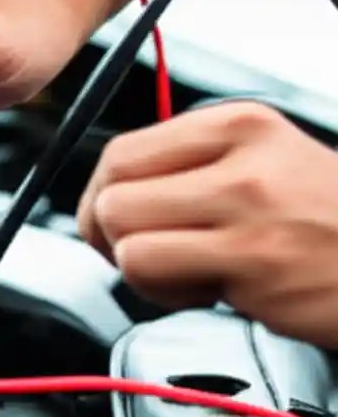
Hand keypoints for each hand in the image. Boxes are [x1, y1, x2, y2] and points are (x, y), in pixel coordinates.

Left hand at [77, 102, 337, 347]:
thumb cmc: (326, 224)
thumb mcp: (263, 165)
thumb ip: (192, 170)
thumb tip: (111, 194)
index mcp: (238, 125)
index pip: (122, 152)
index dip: (102, 197)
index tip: (117, 224)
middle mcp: (240, 159)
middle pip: (112, 192)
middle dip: (111, 236)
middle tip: (149, 255)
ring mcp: (246, 209)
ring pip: (122, 232)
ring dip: (140, 268)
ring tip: (188, 273)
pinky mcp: (250, 260)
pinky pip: (149, 270)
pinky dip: (163, 292)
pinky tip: (208, 291)